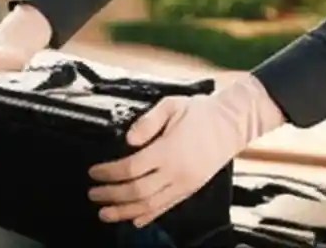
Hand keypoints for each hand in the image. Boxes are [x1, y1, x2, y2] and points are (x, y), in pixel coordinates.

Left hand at [87, 75, 284, 226]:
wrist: (232, 123)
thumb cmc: (201, 112)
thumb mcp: (172, 105)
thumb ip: (147, 121)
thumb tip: (128, 140)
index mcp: (169, 150)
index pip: (131, 168)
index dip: (108, 173)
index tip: (94, 172)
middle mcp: (176, 172)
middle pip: (136, 191)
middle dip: (111, 195)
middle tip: (93, 194)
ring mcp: (184, 184)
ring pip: (149, 205)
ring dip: (124, 212)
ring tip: (105, 213)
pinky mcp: (190, 189)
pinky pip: (166, 208)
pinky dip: (148, 216)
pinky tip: (134, 220)